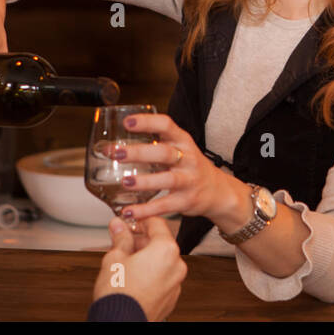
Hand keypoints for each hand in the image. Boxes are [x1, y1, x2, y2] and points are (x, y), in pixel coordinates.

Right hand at [93, 216, 186, 320]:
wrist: (120, 323)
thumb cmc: (119, 294)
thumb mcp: (115, 258)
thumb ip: (120, 238)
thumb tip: (118, 226)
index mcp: (166, 250)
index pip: (156, 223)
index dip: (139, 221)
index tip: (129, 223)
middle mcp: (176, 266)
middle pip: (160, 243)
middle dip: (141, 240)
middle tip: (122, 241)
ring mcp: (175, 284)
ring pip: (162, 262)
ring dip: (146, 257)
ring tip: (124, 262)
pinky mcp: (170, 298)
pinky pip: (162, 278)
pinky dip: (150, 274)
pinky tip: (133, 277)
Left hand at [112, 112, 244, 226]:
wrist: (216, 190)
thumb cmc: (189, 166)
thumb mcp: (179, 148)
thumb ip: (156, 142)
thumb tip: (118, 141)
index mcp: (182, 141)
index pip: (166, 125)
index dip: (147, 122)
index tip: (127, 123)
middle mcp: (187, 158)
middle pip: (164, 153)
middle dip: (139, 152)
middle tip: (117, 153)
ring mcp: (188, 180)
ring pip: (167, 179)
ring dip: (144, 181)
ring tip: (125, 182)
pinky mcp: (186, 201)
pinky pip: (165, 205)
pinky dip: (146, 210)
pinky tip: (130, 211)